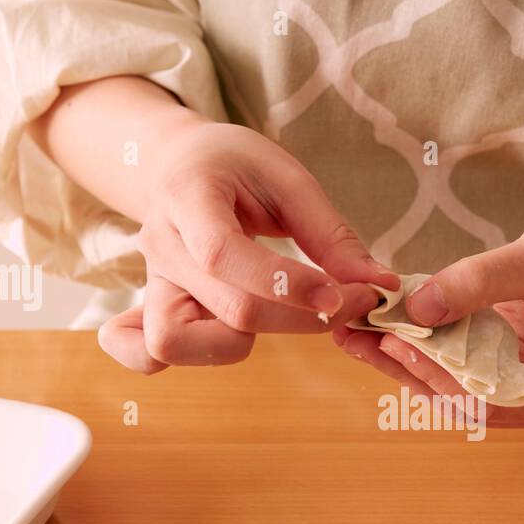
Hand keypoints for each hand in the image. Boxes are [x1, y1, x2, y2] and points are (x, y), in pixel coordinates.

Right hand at [99, 118, 397, 372]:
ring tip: (277, 316)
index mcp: (188, 197)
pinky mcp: (151, 308)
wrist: (176, 163)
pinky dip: (178, 361)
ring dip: (238, 345)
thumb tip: (379, 286)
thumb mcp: (288, 178)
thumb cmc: (235, 167)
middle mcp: (161, 245)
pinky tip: (224, 341)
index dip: (287, 285)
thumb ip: (331, 235)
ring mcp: (151, 282)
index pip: (224, 255)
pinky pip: (144, 353)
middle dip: (299, 319)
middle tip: (350, 304)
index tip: (345, 294)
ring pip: (174, 342)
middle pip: (227, 309)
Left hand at [332, 188, 523, 432]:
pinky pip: (455, 367)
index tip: (394, 339)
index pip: (491, 401)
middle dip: (408, 366)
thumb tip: (416, 307)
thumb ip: (480, 282)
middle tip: (352, 333)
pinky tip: (375, 324)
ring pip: (452, 387)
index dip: (439, 373)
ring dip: (402, 357)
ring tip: (350, 328)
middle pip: (464, 399)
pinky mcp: (506, 373)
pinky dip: (419, 345)